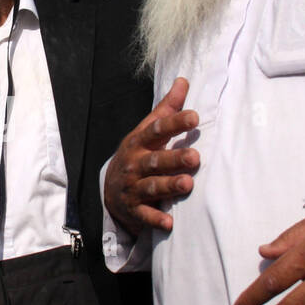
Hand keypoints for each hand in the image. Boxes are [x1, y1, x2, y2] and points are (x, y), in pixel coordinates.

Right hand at [102, 77, 199, 237]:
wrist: (109, 191)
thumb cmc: (137, 156)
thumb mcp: (146, 132)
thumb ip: (166, 109)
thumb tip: (183, 81)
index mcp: (139, 143)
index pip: (157, 130)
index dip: (174, 123)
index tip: (194, 117)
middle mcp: (134, 164)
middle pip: (155, 160)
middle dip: (174, 159)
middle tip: (195, 157)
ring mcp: (132, 187)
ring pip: (151, 186)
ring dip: (169, 186)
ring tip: (187, 185)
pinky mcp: (133, 209)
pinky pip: (144, 215)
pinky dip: (155, 219)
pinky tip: (169, 222)